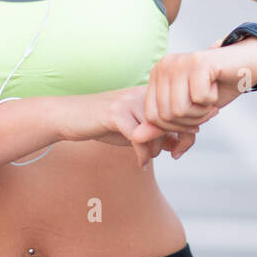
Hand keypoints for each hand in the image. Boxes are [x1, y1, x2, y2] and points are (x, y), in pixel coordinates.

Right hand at [68, 87, 217, 166]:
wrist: (68, 117)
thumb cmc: (103, 124)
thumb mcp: (135, 129)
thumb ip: (157, 134)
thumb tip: (181, 142)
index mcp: (150, 93)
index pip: (182, 111)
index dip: (188, 132)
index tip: (180, 149)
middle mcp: (142, 93)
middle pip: (175, 120)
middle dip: (180, 142)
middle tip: (174, 156)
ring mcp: (129, 102)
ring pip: (157, 133)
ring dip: (155, 151)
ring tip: (145, 158)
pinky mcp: (116, 113)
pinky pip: (139, 140)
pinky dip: (142, 156)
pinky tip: (140, 163)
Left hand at [125, 45, 251, 152]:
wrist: (245, 64)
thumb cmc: (215, 88)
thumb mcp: (186, 111)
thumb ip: (160, 124)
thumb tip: (135, 138)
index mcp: (156, 75)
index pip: (152, 117)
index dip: (175, 127)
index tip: (193, 118)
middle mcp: (164, 66)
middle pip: (166, 116)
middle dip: (190, 121)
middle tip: (205, 108)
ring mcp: (180, 62)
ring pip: (180, 110)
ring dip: (201, 113)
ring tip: (210, 99)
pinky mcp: (198, 62)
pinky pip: (199, 99)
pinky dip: (211, 101)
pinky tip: (216, 88)